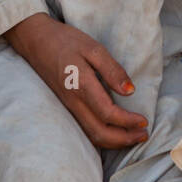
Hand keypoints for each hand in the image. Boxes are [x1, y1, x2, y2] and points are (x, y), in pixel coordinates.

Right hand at [5, 13, 148, 148]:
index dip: (128, 121)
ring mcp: (68, 106)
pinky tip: (114, 132)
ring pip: (91, 134)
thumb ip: (112, 70)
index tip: (145, 121)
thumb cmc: (66, 41)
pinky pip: (85, 129)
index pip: (108, 113)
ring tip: (133, 136)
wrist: (35, 41)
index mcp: (82, 85)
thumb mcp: (93, 48)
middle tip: (144, 135)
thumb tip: (130, 91)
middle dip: (124, 139)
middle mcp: (73, 102)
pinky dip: (102, 136)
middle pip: (99, 133)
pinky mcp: (66, 106)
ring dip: (114, 141)